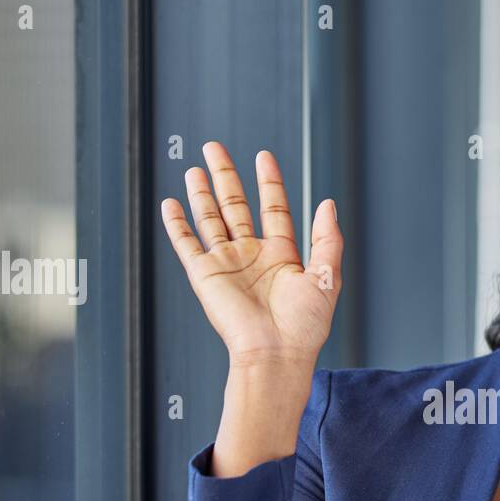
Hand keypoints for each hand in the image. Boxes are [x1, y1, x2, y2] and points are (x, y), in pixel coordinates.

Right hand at [160, 142, 342, 370]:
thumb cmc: (304, 326)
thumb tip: (328, 204)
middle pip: (236, 206)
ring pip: (210, 219)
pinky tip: (171, 203)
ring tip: (196, 167)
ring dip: (202, 193)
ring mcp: (227, 264)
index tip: (263, 156)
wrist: (275, 353)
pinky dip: (177, 224)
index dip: (269, 182)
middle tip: (215, 148)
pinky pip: (187, 244)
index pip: (273, 208)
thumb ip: (327, 239)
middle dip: (226, 176)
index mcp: (281, 256)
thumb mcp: (327, 277)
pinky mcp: (204, 275)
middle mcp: (252, 257)